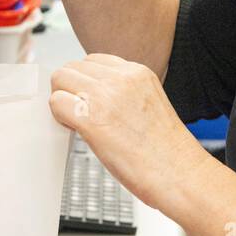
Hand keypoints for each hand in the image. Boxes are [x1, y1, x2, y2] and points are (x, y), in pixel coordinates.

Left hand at [49, 54, 207, 209]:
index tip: (91, 102)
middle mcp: (121, 78)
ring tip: (81, 124)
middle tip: (82, 115)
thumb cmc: (166, 152)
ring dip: (64, 102)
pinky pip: (56, 103)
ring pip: (60, 80)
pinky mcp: (92, 119)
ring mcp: (106, 96)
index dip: (85, 82)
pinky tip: (78, 132)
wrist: (180, 174)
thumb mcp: (148, 104)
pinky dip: (60, 118)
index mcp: (138, 72)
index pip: (93, 60)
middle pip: (72, 67)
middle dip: (71, 90)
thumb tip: (92, 96)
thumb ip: (122, 93)